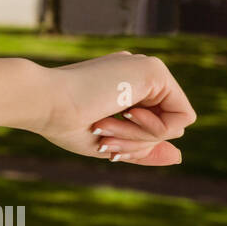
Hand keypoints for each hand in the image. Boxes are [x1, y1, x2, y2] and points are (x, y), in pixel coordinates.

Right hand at [34, 50, 197, 164]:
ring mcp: (145, 70)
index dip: (133, 144)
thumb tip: (179, 155)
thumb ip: (143, 148)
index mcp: (121, 86)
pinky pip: (182, 117)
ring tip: (106, 126)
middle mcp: (135, 75)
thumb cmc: (63, 122)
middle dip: (137, 143)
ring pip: (174, 123)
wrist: (44, 101)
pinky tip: (126, 115)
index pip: (150, 126)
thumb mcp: (109, 142)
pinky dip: (157, 130)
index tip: (103, 144)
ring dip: (142, 138)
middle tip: (104, 139)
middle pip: (164, 125)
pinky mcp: (154, 70)